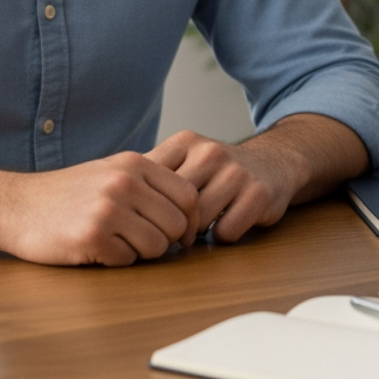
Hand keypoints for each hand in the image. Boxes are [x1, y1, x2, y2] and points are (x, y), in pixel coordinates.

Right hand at [0, 151, 199, 265]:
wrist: (17, 206)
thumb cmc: (69, 194)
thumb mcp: (112, 171)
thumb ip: (150, 184)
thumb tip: (194, 211)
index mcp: (135, 163)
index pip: (188, 195)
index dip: (190, 219)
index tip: (180, 233)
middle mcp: (125, 182)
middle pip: (176, 225)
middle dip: (164, 239)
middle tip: (139, 240)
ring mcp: (109, 208)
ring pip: (156, 246)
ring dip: (140, 251)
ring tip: (115, 241)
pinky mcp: (92, 236)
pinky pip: (127, 260)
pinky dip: (115, 260)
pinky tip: (95, 247)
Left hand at [148, 130, 303, 242]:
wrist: (274, 164)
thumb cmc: (217, 170)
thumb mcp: (184, 159)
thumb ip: (151, 174)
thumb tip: (104, 196)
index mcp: (186, 142)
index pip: (151, 183)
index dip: (148, 207)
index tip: (149, 217)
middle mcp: (211, 152)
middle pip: (173, 206)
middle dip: (171, 225)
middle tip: (174, 232)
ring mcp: (236, 172)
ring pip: (198, 222)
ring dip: (197, 234)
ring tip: (200, 228)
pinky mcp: (258, 195)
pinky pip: (226, 232)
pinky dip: (223, 236)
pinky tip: (227, 224)